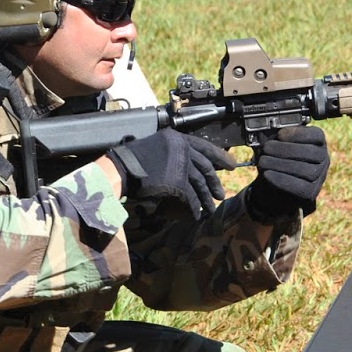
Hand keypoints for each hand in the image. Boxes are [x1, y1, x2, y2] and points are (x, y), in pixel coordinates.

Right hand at [106, 131, 234, 219]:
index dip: (220, 156)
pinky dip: (194, 206)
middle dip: (214, 182)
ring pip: (200, 183)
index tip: (231, 164)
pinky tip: (197, 213)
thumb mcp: (157, 147)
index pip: (204, 146)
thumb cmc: (133, 159)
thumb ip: (174, 153)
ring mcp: (180, 165)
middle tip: (221, 193)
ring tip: (212, 206)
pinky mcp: (177, 181)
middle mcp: (181, 149)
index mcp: (177, 138)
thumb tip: (189, 166)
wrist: (120, 169)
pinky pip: (190, 196)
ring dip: (207, 197)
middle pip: (205, 167)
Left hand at [249, 125, 329, 218]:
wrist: (274, 186)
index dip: (298, 134)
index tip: (280, 135)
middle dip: (286, 149)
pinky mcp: (311, 192)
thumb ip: (278, 136)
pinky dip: (281, 180)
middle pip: (311, 152)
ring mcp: (319, 177)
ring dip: (281, 164)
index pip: (316, 135)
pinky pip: (299, 187)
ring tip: (263, 161)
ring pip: (306, 170)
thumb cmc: (277, 160)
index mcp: (318, 143)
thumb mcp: (278, 144)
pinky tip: (267, 174)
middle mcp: (323, 159)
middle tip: (267, 148)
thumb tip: (269, 130)